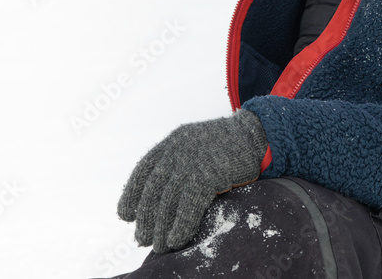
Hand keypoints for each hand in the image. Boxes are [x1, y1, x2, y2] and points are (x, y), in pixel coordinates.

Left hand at [116, 108, 267, 253]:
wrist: (257, 135)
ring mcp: (192, 162)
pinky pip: (189, 207)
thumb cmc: (229, 144)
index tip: (124, 214)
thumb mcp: (197, 143)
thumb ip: (180, 159)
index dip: (132, 194)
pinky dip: (181, 226)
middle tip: (141, 239)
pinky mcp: (208, 175)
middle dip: (145, 217)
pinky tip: (175, 240)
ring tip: (157, 246)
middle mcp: (177, 150)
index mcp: (172, 142)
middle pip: (153, 189)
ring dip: (160, 227)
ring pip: (168, 201)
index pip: (143, 170)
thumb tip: (165, 190)